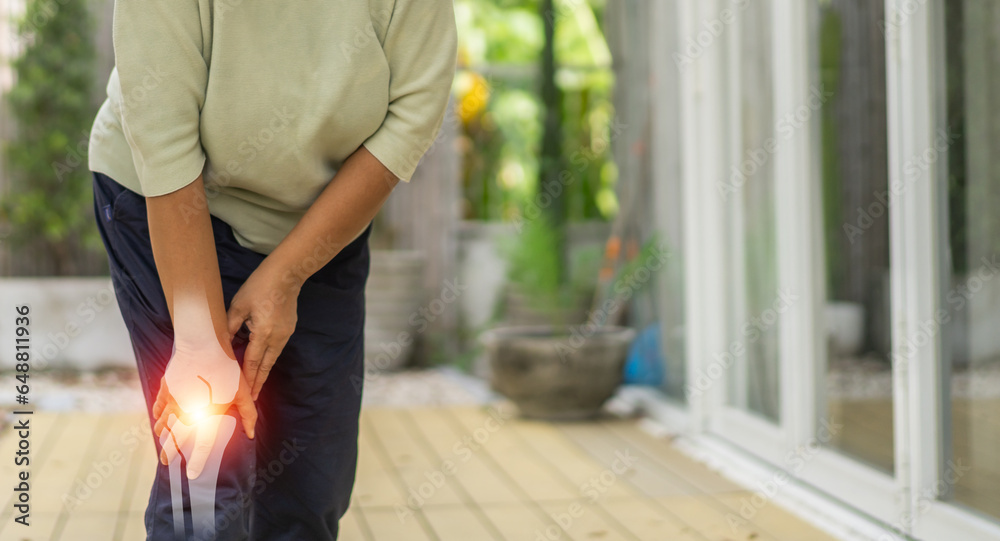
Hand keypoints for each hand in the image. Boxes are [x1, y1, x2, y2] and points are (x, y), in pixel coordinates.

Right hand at [153, 343, 256, 478]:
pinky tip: (157, 419)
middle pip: (175, 438)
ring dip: (162, 435)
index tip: (191, 475)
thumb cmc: (225, 370)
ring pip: (164, 424)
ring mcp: (173, 402)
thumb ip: (248, 415)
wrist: (202, 346)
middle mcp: (187, 414)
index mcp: (206, 418)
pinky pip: (159, 407)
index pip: (201, 446)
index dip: (196, 462)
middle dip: (170, 452)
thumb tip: (251, 434)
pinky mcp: (166, 389)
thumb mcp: (242, 393)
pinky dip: (158, 415)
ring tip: (161, 443)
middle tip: (165, 462)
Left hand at [227, 265, 299, 400]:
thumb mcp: (238, 305)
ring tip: (257, 384)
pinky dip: (268, 358)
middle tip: (253, 399)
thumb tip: (221, 343)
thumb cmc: (260, 286)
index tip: (244, 394)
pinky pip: (277, 348)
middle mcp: (277, 337)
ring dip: (264, 372)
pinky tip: (263, 362)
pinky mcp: (289, 329)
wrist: (287, 274)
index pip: (252, 362)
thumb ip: (230, 327)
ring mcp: (286, 334)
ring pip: (272, 358)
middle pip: (266, 366)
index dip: (247, 379)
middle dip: (258, 383)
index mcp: (264, 333)